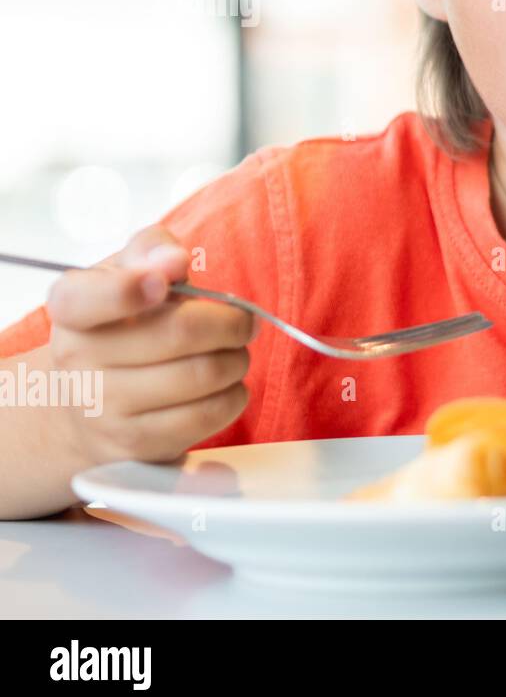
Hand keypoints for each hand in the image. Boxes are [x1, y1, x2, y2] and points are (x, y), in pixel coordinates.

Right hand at [44, 225, 255, 467]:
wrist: (85, 400)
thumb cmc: (121, 323)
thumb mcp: (125, 273)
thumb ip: (151, 250)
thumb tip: (174, 261)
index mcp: (71, 309)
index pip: (89, 298)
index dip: (132, 288)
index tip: (165, 283)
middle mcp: (77, 361)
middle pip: (181, 333)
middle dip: (231, 323)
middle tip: (243, 323)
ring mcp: (103, 410)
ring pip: (203, 375)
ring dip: (237, 359)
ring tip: (233, 353)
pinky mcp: (136, 445)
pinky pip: (209, 416)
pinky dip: (235, 395)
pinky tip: (226, 385)